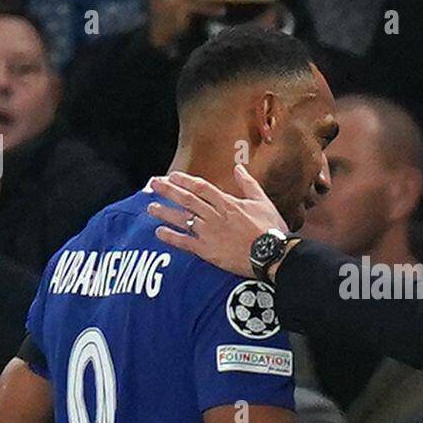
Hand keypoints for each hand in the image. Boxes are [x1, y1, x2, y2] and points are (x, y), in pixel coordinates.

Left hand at [148, 166, 287, 277]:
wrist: (272, 255)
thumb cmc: (271, 228)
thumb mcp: (262, 201)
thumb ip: (248, 184)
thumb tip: (238, 168)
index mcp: (228, 203)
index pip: (201, 187)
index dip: (184, 180)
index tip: (172, 176)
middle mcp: (215, 216)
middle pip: (187, 199)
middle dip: (168, 190)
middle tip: (153, 184)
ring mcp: (209, 233)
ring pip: (182, 219)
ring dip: (165, 212)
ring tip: (150, 207)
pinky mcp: (208, 251)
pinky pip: (185, 242)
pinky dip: (171, 237)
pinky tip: (159, 232)